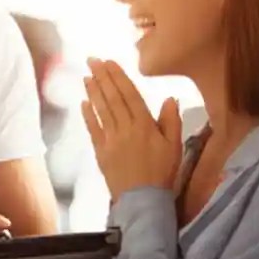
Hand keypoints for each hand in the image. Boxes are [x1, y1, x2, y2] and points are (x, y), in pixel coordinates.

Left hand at [81, 58, 182, 203]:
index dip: (118, 77)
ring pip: (101, 110)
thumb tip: (170, 98)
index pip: (129, 94)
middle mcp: (125, 128)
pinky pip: (93, 129)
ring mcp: (110, 139)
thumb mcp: (174, 146)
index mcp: (144, 125)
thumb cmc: (162, 172)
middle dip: (101, 77)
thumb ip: (171, 121)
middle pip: (112, 98)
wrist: (142, 199)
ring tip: (86, 76)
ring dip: (93, 91)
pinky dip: (88, 115)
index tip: (109, 62)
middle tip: (91, 60)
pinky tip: (84, 102)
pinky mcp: (100, 151)